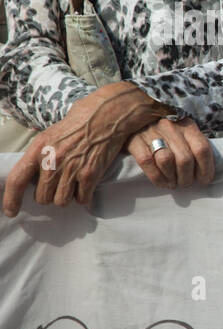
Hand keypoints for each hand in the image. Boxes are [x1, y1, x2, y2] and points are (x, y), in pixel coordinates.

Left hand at [2, 82, 172, 216]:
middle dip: (49, 196)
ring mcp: (71, 168)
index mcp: (38, 149)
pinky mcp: (89, 174)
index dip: (11, 199)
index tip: (12, 212)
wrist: (105, 117)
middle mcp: (52, 161)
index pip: (17, 179)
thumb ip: (39, 156)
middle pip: (42, 197)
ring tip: (72, 187)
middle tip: (57, 187)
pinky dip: (83, 197)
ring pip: (61, 201)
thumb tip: (32, 177)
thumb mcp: (50, 136)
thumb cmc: (77, 125)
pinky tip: (86, 188)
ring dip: (66, 198)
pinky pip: (82, 199)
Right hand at [124, 117, 215, 189]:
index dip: (206, 169)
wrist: (133, 116)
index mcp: (187, 125)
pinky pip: (147, 162)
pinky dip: (157, 177)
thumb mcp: (184, 134)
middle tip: (185, 183)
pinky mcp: (134, 139)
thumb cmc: (166, 133)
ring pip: (166, 161)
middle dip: (187, 178)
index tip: (204, 180)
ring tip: (174, 183)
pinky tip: (162, 182)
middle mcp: (170, 127)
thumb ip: (195, 148)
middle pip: (185, 159)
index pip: (202, 149)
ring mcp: (151, 132)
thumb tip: (206, 175)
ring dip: (173, 179)